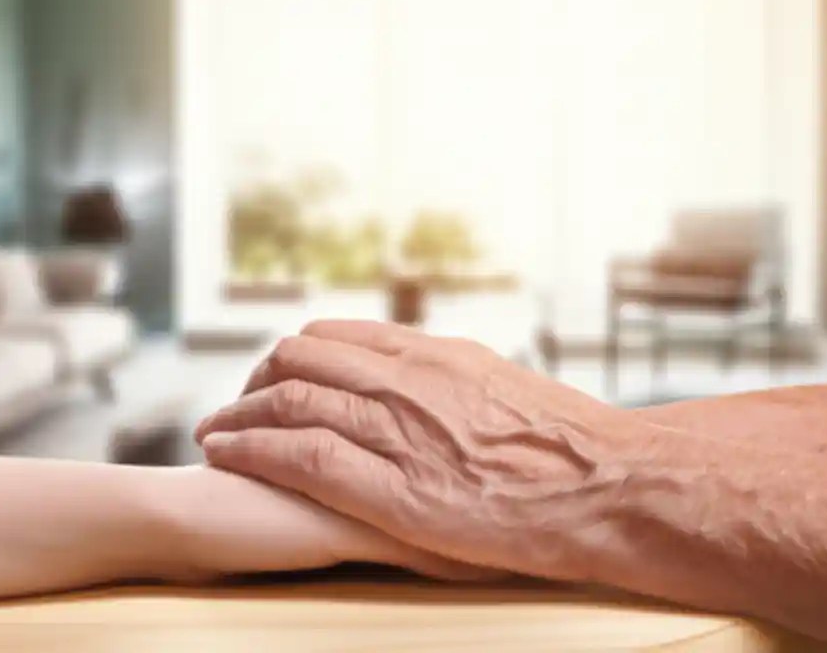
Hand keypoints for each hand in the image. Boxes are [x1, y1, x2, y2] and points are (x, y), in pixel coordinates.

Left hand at [194, 320, 641, 581]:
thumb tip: (423, 378)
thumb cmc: (572, 448)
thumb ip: (451, 380)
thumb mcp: (505, 388)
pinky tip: (226, 456)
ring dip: (238, 417)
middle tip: (232, 408)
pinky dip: (254, 451)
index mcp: (434, 356)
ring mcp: (398, 431)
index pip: (335, 336)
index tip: (269, 376)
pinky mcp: (394, 490)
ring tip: (211, 434)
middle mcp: (407, 380)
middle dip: (253, 382)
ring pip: (290, 402)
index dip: (289, 356)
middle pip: (299, 359)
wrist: (614, 486)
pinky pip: (303, 457)